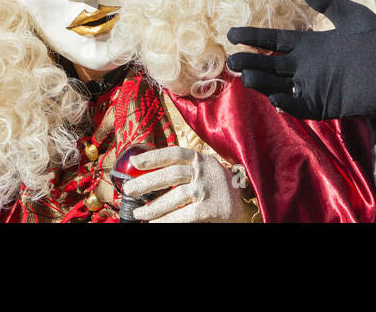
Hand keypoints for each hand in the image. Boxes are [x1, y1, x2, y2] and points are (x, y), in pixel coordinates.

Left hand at [123, 146, 251, 222]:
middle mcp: (205, 171)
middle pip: (171, 173)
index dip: (154, 156)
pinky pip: (183, 215)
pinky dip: (167, 220)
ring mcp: (208, 189)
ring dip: (153, 207)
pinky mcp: (210, 209)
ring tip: (139, 213)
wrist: (247, 205)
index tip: (135, 162)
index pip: (175, 153)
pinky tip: (155, 223)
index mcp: (201, 159)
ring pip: (175, 196)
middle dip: (146, 182)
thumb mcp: (205, 172)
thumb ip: (186, 171)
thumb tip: (151, 178)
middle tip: (128, 190)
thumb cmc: (220, 189)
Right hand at [226, 0, 375, 118]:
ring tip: (248, 76)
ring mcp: (314, 87)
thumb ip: (325, 2)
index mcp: (310, 45)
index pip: (274, 41)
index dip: (252, 37)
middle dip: (250, 62)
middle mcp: (307, 66)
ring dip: (263, 82)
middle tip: (232, 60)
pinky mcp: (324, 105)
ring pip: (278, 86)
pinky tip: (275, 97)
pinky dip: (286, 103)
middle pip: (270, 65)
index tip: (231, 34)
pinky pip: (299, 106)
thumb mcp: (350, 15)